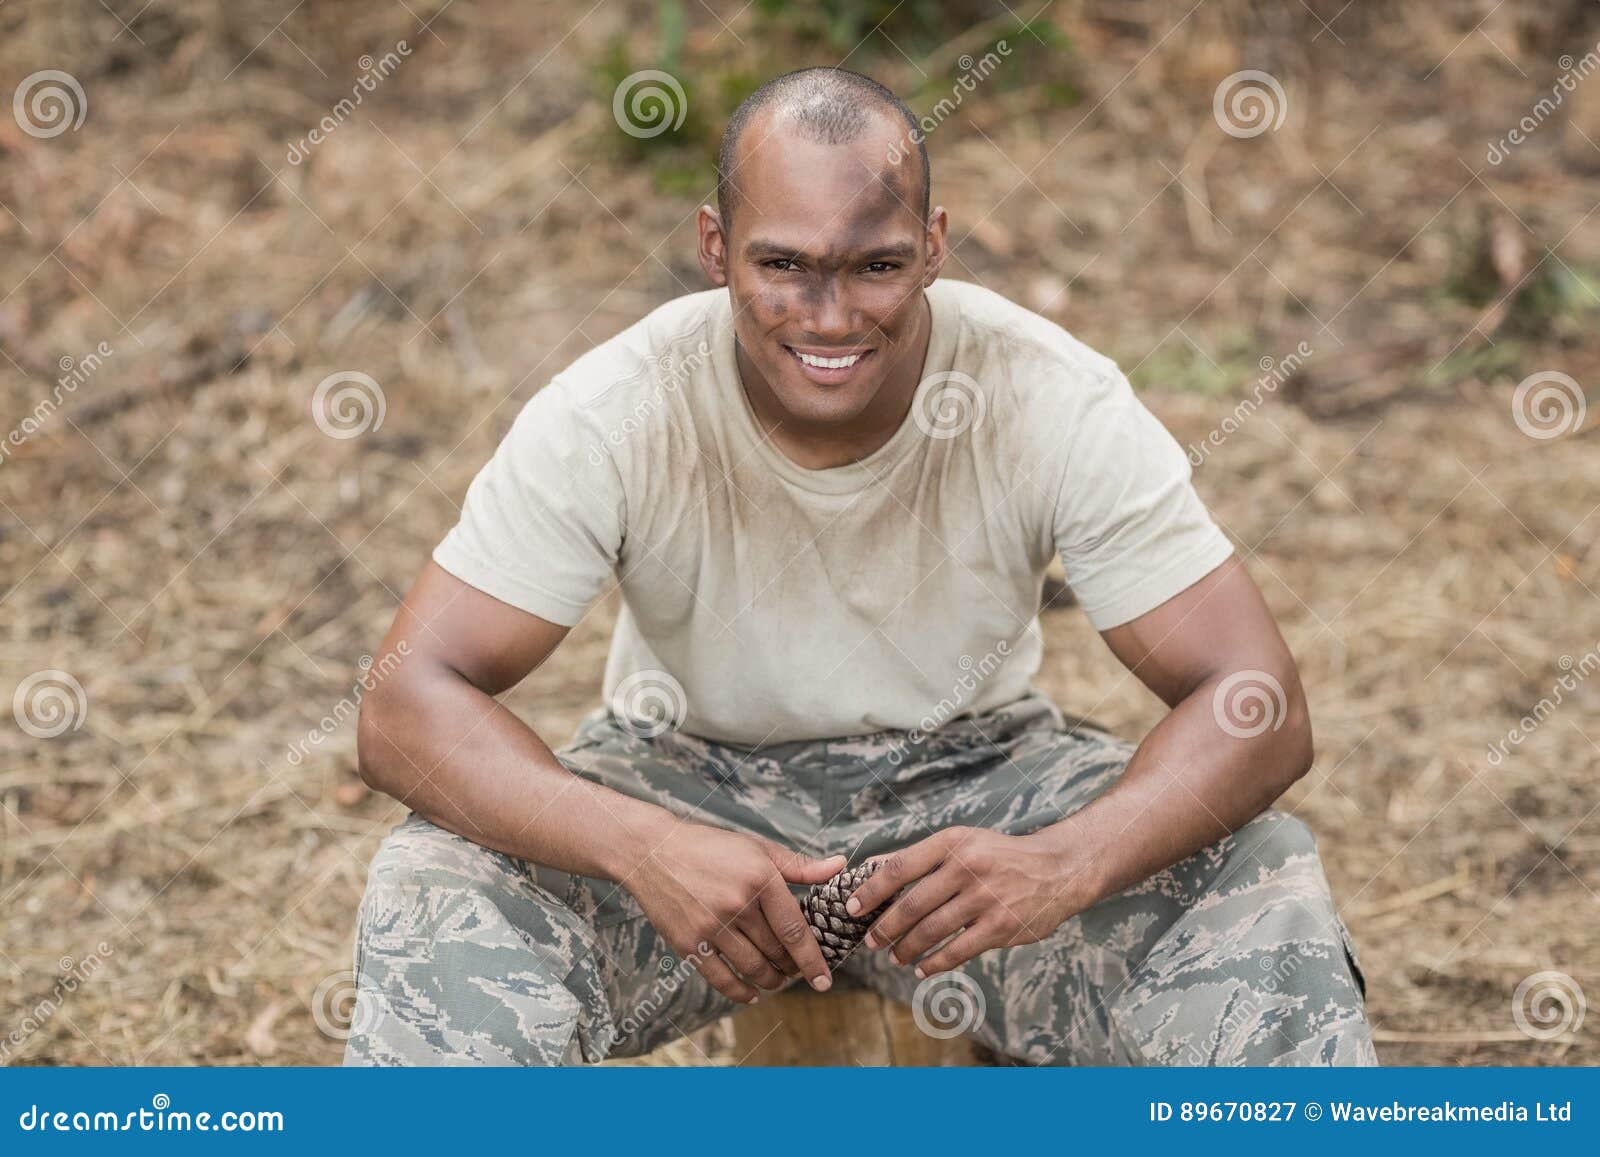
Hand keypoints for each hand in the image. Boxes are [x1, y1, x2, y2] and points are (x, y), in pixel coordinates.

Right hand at [625, 819, 845, 1003]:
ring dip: (770, 981)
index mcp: (759, 878)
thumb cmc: (709, 847)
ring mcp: (710, 926)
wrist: (652, 852)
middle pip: (775, 951)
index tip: (825, 979)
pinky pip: (721, 978)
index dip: (812, 959)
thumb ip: (799, 865)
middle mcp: (737, 904)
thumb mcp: (757, 849)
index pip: (794, 929)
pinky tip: (752, 993)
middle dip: (791, 967)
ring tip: (777, 980)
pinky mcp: (688, 943)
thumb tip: (839, 866)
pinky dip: (740, 991)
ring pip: (752, 967)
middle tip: (798, 971)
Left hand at [844, 826, 1080, 976]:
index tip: (851, 908)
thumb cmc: (998, 856)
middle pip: (912, 904)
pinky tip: (922, 967)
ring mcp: (985, 898)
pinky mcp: (1001, 927)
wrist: (1056, 869)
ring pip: (931, 931)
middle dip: (885, 928)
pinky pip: (958, 951)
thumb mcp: (961, 842)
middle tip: (871, 941)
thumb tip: (868, 867)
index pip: (900, 867)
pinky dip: (934, 963)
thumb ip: (917, 857)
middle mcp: (967, 867)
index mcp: (952, 842)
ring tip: (894, 956)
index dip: (870, 891)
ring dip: (906, 948)